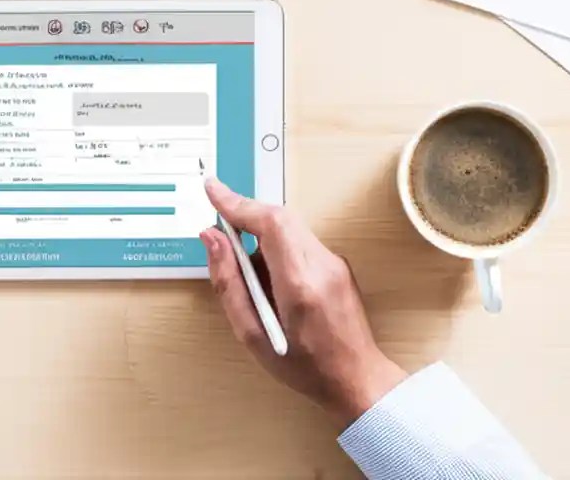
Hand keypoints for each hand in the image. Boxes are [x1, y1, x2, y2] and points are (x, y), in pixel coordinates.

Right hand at [200, 179, 407, 424]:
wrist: (357, 379)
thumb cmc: (305, 366)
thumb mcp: (251, 335)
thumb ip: (228, 284)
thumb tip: (212, 241)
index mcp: (299, 284)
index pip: (270, 223)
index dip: (238, 203)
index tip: (213, 190)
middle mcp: (322, 265)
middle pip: (279, 218)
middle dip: (245, 215)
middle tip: (220, 234)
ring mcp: (334, 262)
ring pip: (288, 228)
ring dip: (260, 239)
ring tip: (253, 284)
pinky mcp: (337, 264)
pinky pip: (299, 242)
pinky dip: (276, 251)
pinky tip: (272, 287)